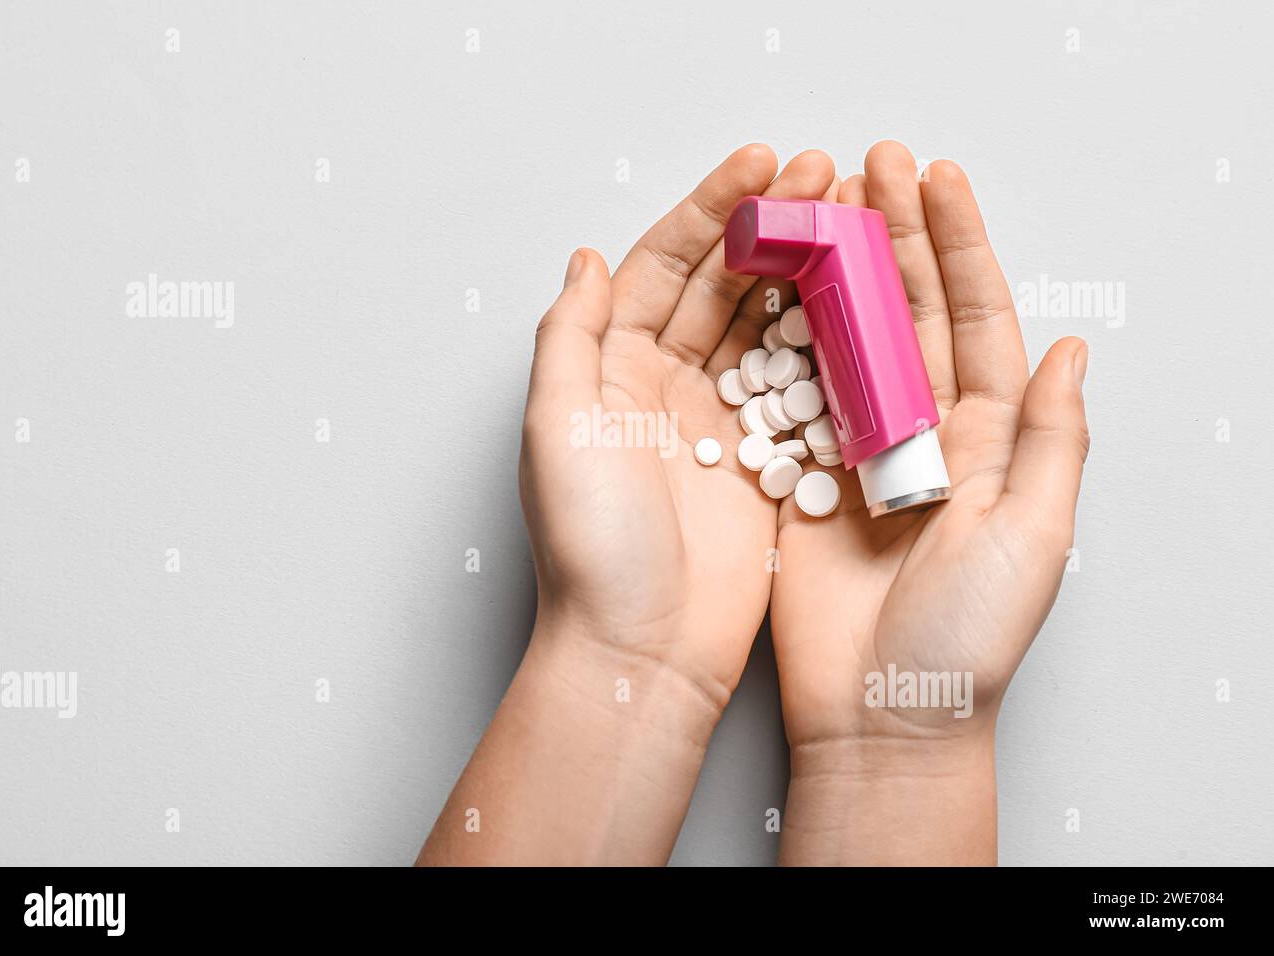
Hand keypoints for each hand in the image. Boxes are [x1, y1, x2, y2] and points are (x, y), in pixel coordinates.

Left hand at [521, 143, 834, 700]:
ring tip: (850, 222)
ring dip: (803, 273)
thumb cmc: (592, 547)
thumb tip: (587, 257)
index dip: (710, 213)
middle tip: (825, 177)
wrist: (642, 649)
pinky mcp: (763, 463)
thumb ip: (570, 338)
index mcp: (610, 372)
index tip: (760, 165)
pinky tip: (861, 303)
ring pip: (765, 328)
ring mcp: (718, 424)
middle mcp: (662, 389)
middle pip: (719, 287)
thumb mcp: (559, 430)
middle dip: (770, 228)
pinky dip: (829, 345)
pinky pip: (799, 388)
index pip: (660, 269)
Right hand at [768, 142, 1089, 864]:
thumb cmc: (967, 637)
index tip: (934, 179)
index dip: (958, 245)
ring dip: (836, 272)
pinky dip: (784, 338)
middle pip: (912, 314)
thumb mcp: (1034, 536)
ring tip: (818, 206)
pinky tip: (773, 288)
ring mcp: (862, 451)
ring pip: (850, 340)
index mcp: (992, 439)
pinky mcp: (806, 476)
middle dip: (893, 234)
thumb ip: (1054, 440)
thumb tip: (1072, 350)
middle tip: (868, 164)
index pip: (977, 319)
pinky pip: (795, 392)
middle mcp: (929, 434)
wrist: (882, 711)